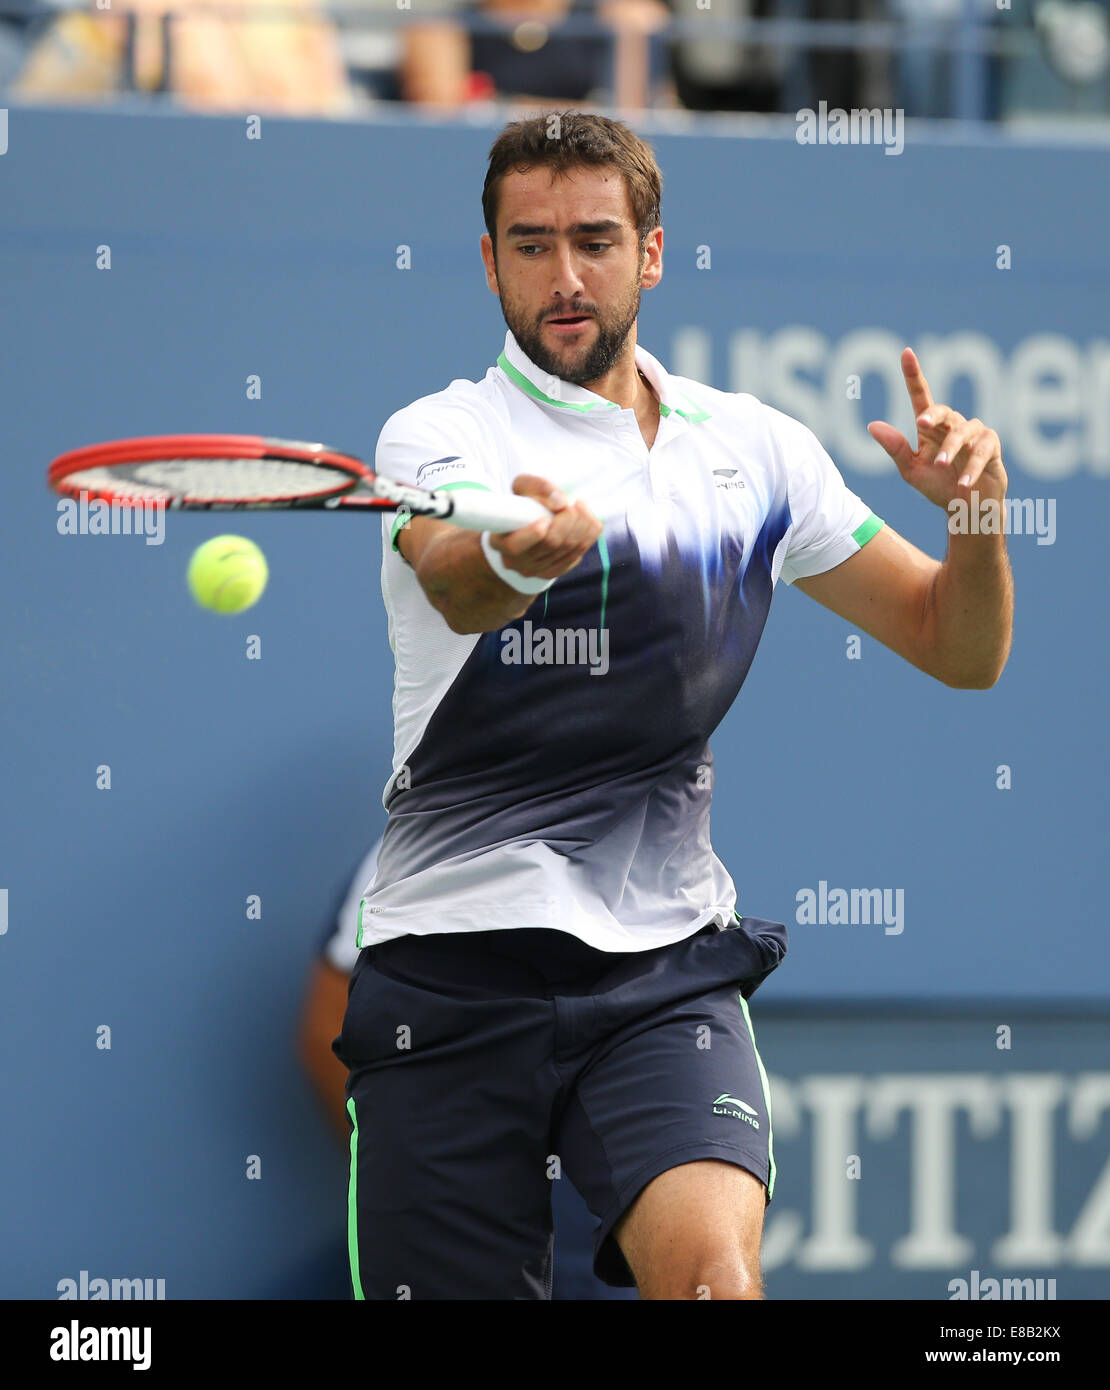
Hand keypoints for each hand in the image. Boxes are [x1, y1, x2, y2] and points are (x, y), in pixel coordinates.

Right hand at [487, 475, 601, 580]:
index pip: (514, 546)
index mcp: (500, 542)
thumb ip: (539, 487)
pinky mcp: (555, 571)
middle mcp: (516, 562)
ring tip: (581, 507)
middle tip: (572, 504)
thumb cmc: (524, 503)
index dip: (533, 533)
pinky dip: (588, 536)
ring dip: (582, 525)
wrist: (528, 523)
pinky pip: (577, 555)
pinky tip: (586, 520)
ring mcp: (536, 570)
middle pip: (550, 544)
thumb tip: (561, 503)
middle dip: (568, 520)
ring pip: (568, 550)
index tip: (545, 518)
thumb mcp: (524, 486)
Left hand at [868, 348, 1006, 509]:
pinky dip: (971, 466)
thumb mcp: (911, 471)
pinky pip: (982, 451)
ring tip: (940, 465)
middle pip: (942, 410)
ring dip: (951, 448)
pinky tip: (962, 482)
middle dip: (932, 414)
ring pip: (963, 431)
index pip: (920, 396)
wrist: (965, 509)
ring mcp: (974, 435)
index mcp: (930, 428)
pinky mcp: (992, 448)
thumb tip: (872, 425)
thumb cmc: (938, 486)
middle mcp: (952, 425)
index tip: (906, 353)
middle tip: (920, 423)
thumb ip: (895, 448)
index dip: (913, 375)